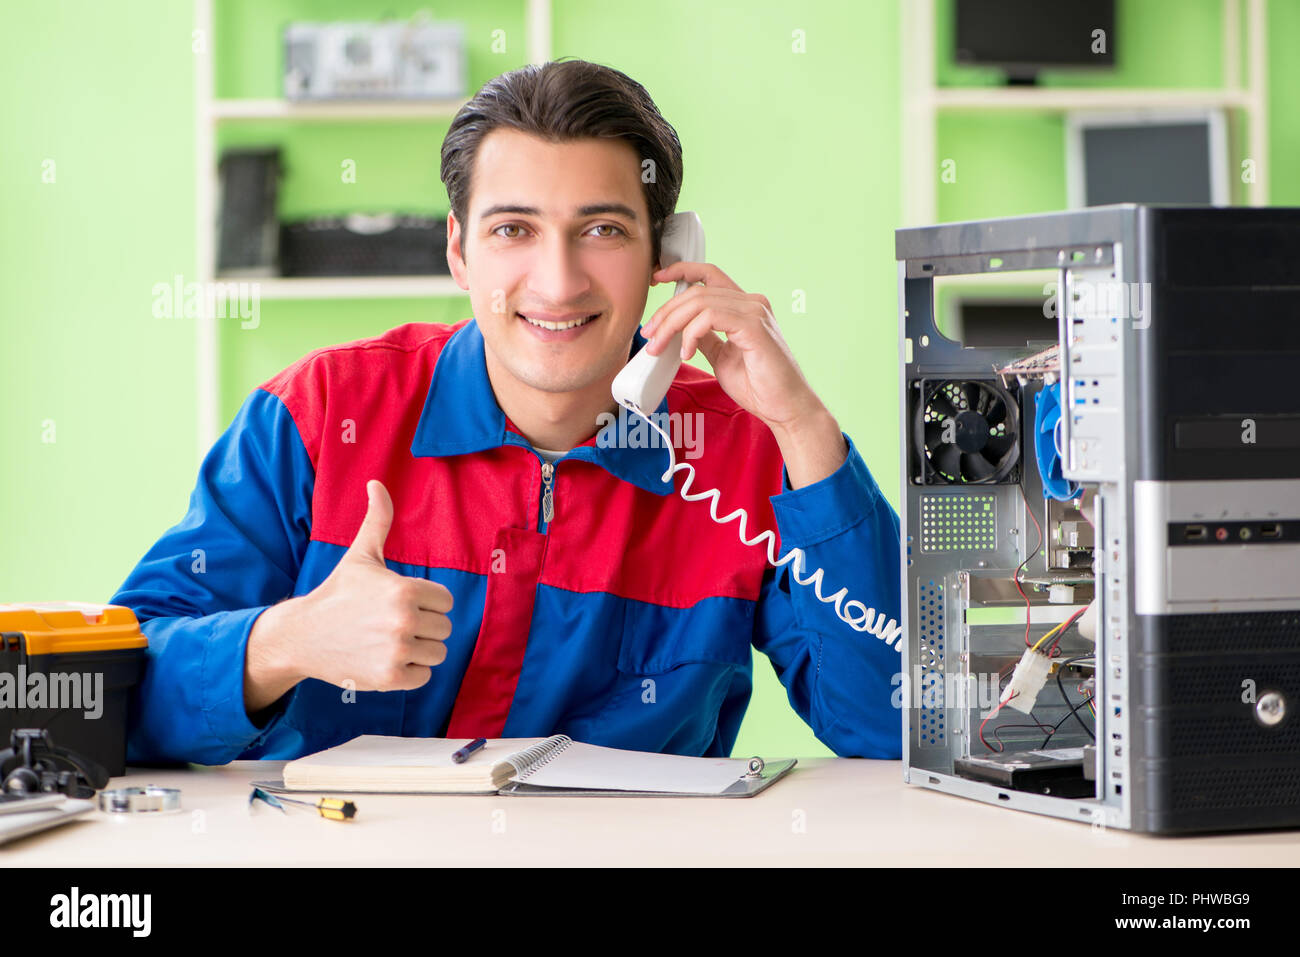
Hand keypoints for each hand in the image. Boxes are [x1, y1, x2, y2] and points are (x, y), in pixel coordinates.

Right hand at [245, 480, 452, 710]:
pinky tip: (386, 659)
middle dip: (423, 626)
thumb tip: (376, 483)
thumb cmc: (338, 593)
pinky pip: (424, 676)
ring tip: (390, 641)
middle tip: (391, 623)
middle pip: (444, 628)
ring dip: (419, 650)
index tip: (401, 603)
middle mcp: (403, 621)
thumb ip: (378, 520)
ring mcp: (397, 652)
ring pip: (437, 653)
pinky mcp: (389, 678)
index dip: (426, 601)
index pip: (446, 601)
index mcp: (404, 590)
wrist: (302, 636)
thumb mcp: (361, 555)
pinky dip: (409, 672)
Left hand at [642, 262, 825, 432]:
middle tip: (649, 335)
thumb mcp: (721, 357)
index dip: (681, 270)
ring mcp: (755, 312)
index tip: (657, 279)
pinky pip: (710, 317)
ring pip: (700, 302)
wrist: (784, 407)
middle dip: (666, 312)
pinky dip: (691, 333)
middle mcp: (752, 302)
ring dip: (672, 324)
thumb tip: (681, 328)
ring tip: (660, 347)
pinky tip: (687, 352)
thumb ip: (705, 337)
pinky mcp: (755, 326)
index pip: (710, 275)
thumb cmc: (759, 386)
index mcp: (744, 306)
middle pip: (697, 291)